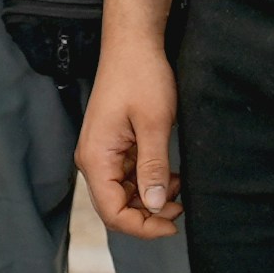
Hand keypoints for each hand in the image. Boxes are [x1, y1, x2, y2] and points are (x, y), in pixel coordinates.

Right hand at [78, 39, 183, 236]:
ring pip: (122, 194)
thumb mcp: (154, 123)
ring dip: (149, 199)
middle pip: (115, 207)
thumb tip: (156, 206)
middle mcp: (92, 160)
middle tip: (181, 210)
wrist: (133, 45)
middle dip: (147, 215)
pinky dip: (148, 182)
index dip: (142, 226)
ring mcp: (102, 153)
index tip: (172, 224)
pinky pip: (127, 177)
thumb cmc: (141, 77)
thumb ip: (153, 166)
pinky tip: (169, 176)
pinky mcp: (113, 146)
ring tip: (178, 188)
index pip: (112, 212)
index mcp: (95, 158)